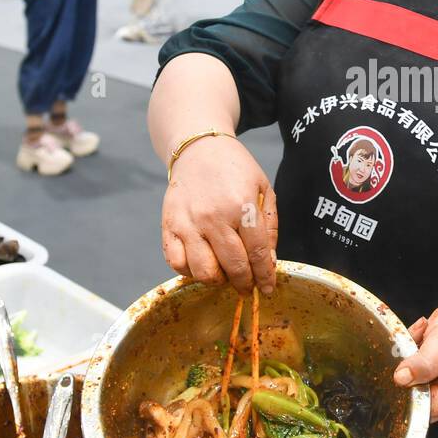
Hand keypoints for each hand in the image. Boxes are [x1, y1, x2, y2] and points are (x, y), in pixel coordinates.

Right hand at [160, 134, 277, 294]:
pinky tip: (201, 263)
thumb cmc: (235, 169)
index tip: (267, 289)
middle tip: (247, 286)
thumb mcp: (263, 189)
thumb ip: (269, 227)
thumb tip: (268, 262)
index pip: (257, 254)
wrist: (199, 148)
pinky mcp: (168, 225)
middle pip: (233, 267)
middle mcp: (214, 217)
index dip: (264, 276)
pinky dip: (189, 271)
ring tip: (224, 273)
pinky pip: (176, 263)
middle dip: (244, 283)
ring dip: (217, 280)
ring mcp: (188, 223)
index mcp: (242, 206)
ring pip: (203, 272)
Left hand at [394, 290, 437, 420]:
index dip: (406, 392)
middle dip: (405, 368)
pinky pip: (412, 366)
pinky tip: (424, 332)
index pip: (421, 408)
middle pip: (412, 394)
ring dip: (407, 354)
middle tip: (413, 341)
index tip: (400, 367)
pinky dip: (410, 347)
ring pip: (409, 378)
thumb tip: (401, 379)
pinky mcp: (433, 371)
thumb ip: (425, 363)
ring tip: (424, 333)